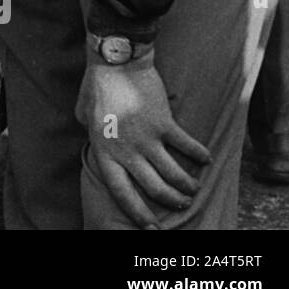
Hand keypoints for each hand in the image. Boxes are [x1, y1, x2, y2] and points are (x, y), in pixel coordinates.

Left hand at [77, 52, 209, 228]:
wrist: (116, 61)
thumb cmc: (97, 85)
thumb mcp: (83, 115)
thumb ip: (91, 133)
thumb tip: (96, 142)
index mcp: (105, 150)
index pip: (121, 192)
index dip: (137, 212)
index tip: (150, 227)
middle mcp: (126, 150)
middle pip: (153, 188)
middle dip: (171, 201)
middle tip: (181, 203)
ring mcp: (146, 138)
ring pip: (173, 174)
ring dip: (187, 184)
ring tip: (193, 187)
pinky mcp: (164, 123)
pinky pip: (186, 146)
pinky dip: (199, 154)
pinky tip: (205, 159)